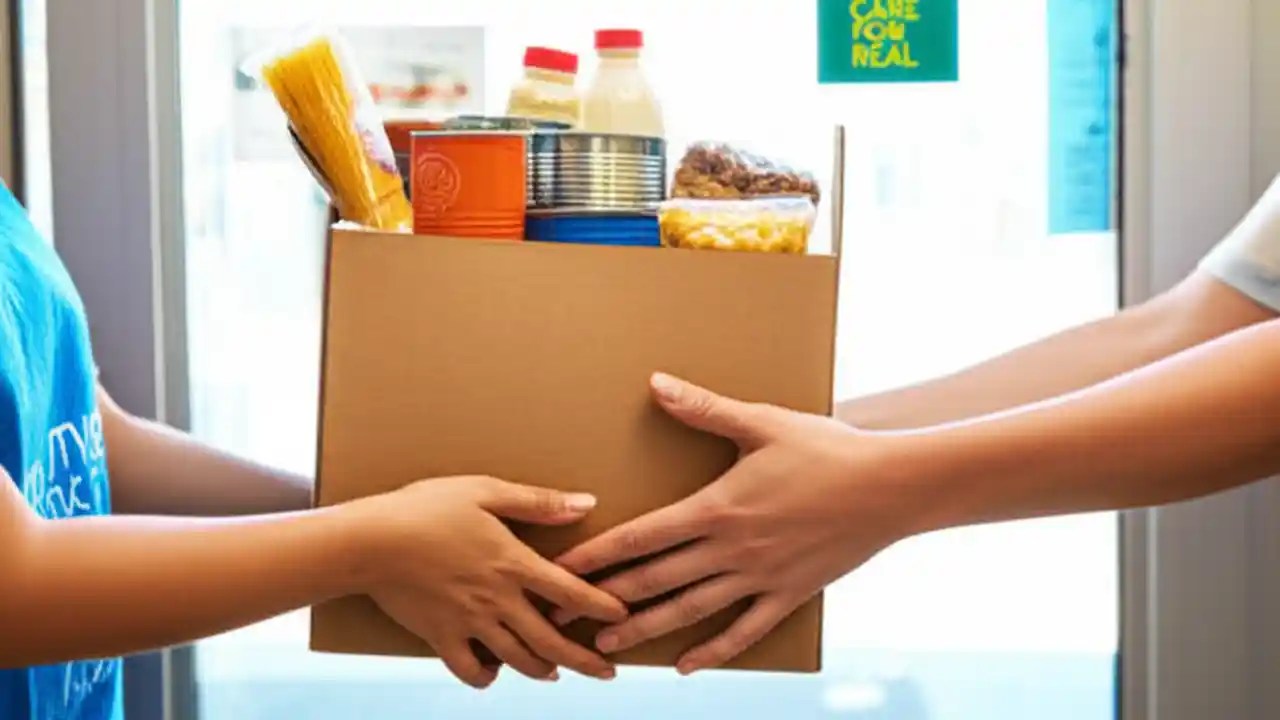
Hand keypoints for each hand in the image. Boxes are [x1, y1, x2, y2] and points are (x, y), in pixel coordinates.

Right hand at [349, 476, 627, 687]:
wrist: (370, 541)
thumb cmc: (426, 507)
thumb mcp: (485, 491)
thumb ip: (537, 502)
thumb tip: (586, 503)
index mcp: (514, 563)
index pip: (571, 593)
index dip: (602, 607)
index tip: (624, 617)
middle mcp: (498, 600)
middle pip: (553, 641)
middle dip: (586, 660)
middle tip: (608, 671)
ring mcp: (470, 623)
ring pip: (518, 660)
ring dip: (544, 670)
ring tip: (559, 674)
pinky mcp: (440, 637)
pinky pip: (470, 670)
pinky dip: (486, 677)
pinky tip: (494, 673)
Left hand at [557, 374, 919, 673]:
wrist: (893, 487)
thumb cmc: (827, 448)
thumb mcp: (762, 422)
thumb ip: (705, 408)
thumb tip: (656, 383)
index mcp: (717, 507)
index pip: (641, 536)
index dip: (597, 555)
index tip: (561, 569)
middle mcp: (731, 549)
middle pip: (654, 580)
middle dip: (606, 600)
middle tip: (565, 617)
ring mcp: (760, 577)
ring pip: (690, 611)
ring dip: (645, 629)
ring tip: (607, 645)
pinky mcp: (790, 594)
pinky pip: (744, 630)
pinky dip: (713, 651)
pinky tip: (687, 666)